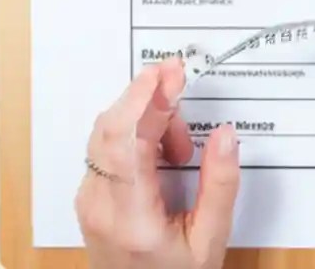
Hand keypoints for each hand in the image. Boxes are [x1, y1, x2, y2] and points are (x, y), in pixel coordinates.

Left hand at [75, 57, 239, 268]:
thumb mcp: (210, 240)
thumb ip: (219, 186)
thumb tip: (225, 136)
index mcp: (130, 219)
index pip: (126, 143)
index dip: (145, 100)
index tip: (169, 74)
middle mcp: (99, 205)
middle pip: (110, 128)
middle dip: (144, 95)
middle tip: (176, 77)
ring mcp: (88, 199)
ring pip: (105, 133)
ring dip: (143, 119)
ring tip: (180, 148)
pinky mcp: (89, 195)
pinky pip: (106, 147)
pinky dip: (135, 134)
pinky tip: (162, 151)